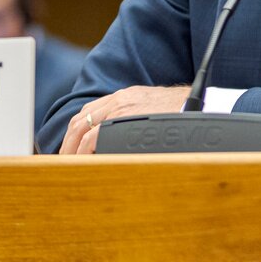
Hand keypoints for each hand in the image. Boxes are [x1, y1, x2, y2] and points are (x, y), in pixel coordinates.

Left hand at [59, 86, 189, 155]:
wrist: (196, 104)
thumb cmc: (179, 110)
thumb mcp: (152, 107)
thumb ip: (136, 117)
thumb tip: (124, 140)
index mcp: (123, 97)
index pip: (88, 112)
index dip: (75, 131)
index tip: (72, 147)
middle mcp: (118, 100)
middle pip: (80, 120)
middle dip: (68, 141)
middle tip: (64, 160)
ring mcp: (120, 109)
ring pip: (83, 127)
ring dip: (72, 147)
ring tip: (70, 164)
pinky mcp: (124, 120)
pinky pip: (95, 135)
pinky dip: (84, 149)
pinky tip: (84, 161)